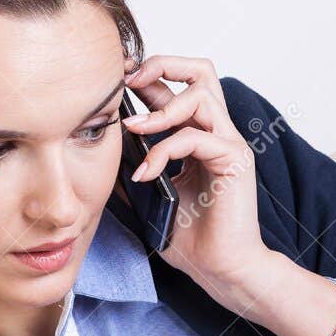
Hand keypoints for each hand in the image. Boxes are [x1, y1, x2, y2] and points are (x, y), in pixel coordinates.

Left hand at [121, 52, 335, 335]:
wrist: (220, 270)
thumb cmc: (192, 240)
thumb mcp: (150, 197)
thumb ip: (134, 168)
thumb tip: (100, 152)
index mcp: (199, 137)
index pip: (177, 88)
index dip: (149, 76)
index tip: (117, 79)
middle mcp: (218, 132)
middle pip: (200, 70)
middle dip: (161, 66)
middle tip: (128, 80)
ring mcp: (229, 143)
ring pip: (201, 93)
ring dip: (160, 109)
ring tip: (133, 129)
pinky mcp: (235, 160)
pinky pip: (196, 136)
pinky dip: (165, 150)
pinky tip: (147, 173)